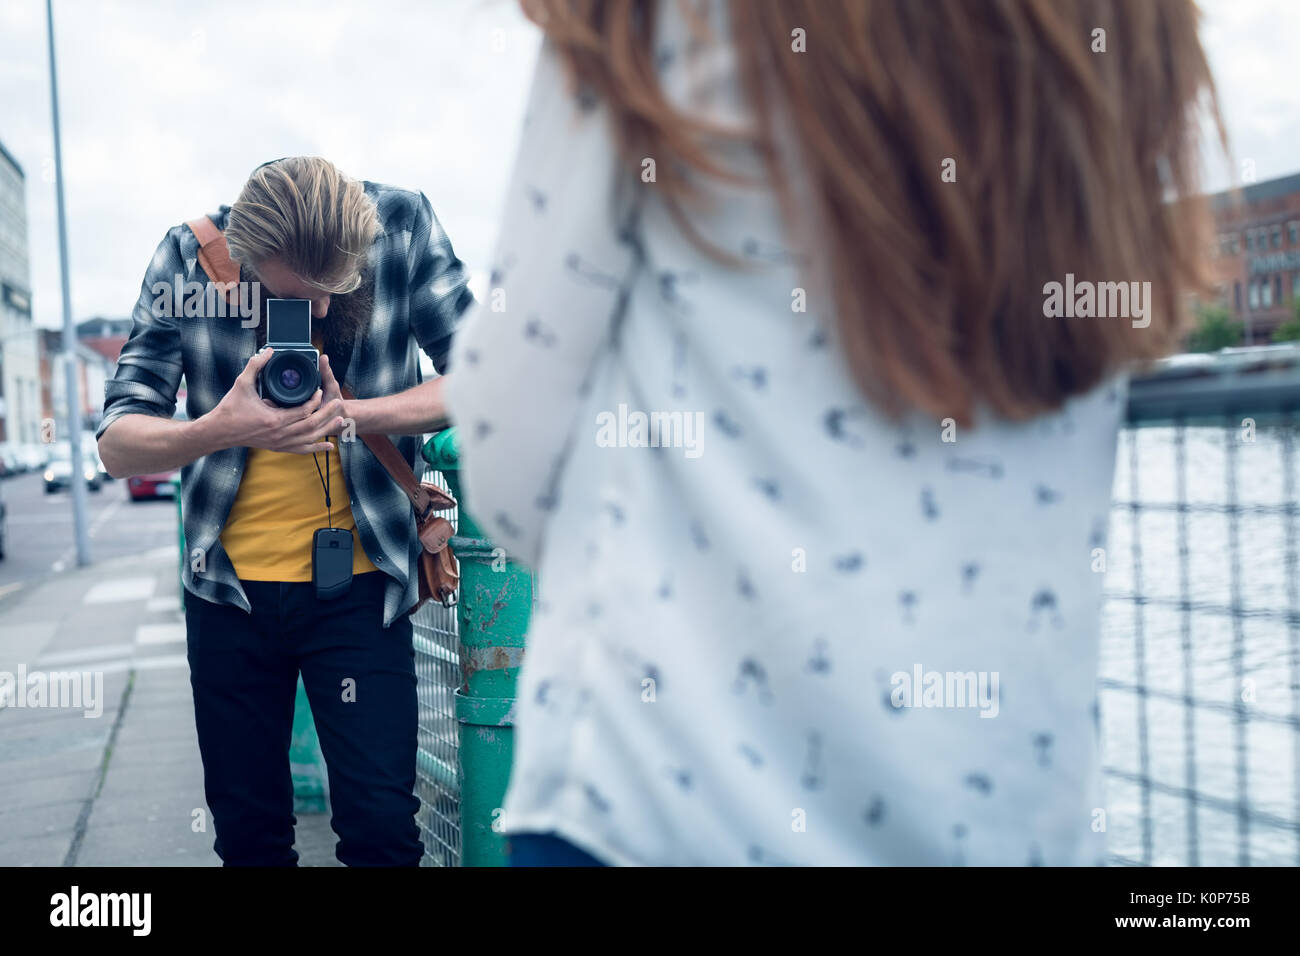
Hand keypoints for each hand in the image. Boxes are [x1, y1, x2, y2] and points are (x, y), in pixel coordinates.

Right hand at [207, 349, 345, 454]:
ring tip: (340, 421)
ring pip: (309, 439)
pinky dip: (316, 447)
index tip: (320, 391)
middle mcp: (279, 434)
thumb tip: (268, 351)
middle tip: (338, 404)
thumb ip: (255, 366)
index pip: (303, 411)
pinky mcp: (277, 447)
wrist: (219, 432)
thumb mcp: (242, 384)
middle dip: (327, 415)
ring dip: (326, 430)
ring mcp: (279, 443)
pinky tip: (328, 446)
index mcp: (273, 420)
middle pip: (311, 426)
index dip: (315, 401)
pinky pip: (301, 449)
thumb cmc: (229, 408)